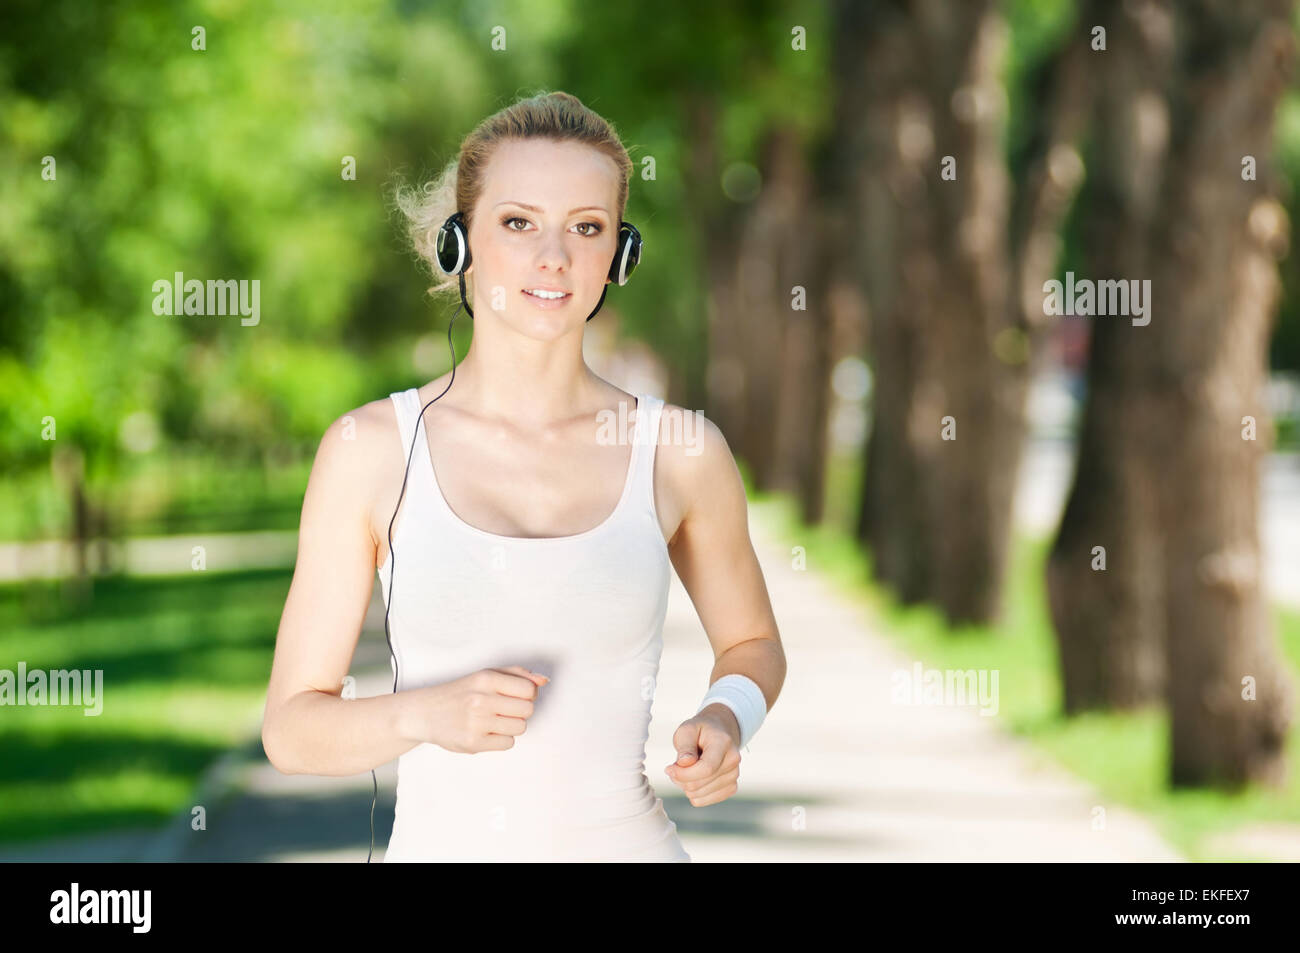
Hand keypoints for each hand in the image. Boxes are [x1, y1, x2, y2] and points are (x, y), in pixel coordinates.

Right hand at [399, 664, 547, 753]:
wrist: (425, 713)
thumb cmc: (459, 693)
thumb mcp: (485, 675)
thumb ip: (516, 675)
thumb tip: (543, 680)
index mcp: (486, 679)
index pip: (529, 690)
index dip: (528, 694)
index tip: (516, 696)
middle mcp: (481, 699)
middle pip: (528, 710)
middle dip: (520, 710)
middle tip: (505, 710)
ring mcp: (477, 723)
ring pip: (520, 727)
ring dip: (512, 725)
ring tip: (495, 720)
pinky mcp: (473, 743)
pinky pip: (508, 743)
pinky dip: (501, 739)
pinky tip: (488, 732)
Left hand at [664, 703, 741, 806]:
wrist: (718, 732)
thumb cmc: (700, 731)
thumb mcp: (687, 730)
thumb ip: (685, 747)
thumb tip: (684, 763)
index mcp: (724, 743)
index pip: (706, 768)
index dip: (684, 774)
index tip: (669, 769)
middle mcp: (733, 760)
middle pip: (700, 784)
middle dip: (681, 778)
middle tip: (676, 766)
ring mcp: (734, 775)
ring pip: (700, 795)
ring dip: (686, 785)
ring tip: (687, 769)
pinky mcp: (731, 787)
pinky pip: (704, 801)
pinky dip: (694, 793)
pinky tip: (695, 778)